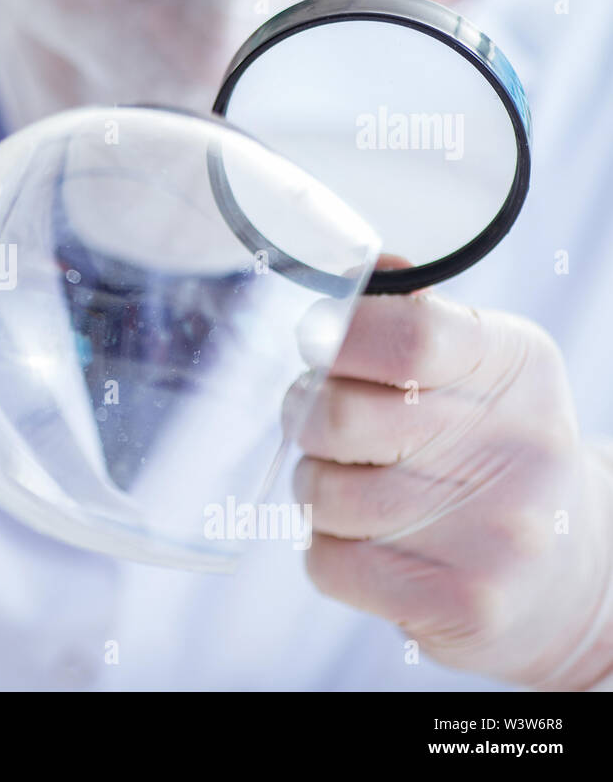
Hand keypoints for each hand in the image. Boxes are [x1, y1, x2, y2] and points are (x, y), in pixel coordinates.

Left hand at [289, 290, 612, 687]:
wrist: (565, 572)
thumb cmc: (491, 450)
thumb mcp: (478, 366)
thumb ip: (413, 319)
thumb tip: (361, 270)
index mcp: (512, 368)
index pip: (405, 336)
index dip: (337, 336)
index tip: (319, 343)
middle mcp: (516, 449)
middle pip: (338, 416)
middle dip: (306, 416)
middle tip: (321, 422)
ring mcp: (493, 533)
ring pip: (320, 493)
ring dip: (317, 486)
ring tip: (357, 486)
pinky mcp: (460, 602)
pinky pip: (326, 561)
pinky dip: (329, 549)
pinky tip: (372, 543)